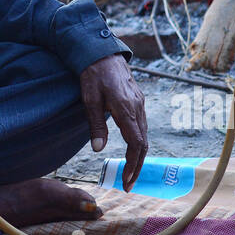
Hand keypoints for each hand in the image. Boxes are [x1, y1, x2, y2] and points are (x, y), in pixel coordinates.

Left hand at [80, 55, 147, 191]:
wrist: (102, 51)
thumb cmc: (93, 73)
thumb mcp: (89, 99)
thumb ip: (96, 125)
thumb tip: (98, 149)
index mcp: (126, 109)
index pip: (136, 144)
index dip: (132, 165)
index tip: (125, 181)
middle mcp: (138, 107)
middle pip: (143, 144)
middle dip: (137, 166)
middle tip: (128, 184)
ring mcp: (140, 103)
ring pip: (144, 135)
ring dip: (138, 156)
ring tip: (129, 172)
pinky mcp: (138, 100)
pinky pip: (142, 125)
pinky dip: (138, 142)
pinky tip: (131, 149)